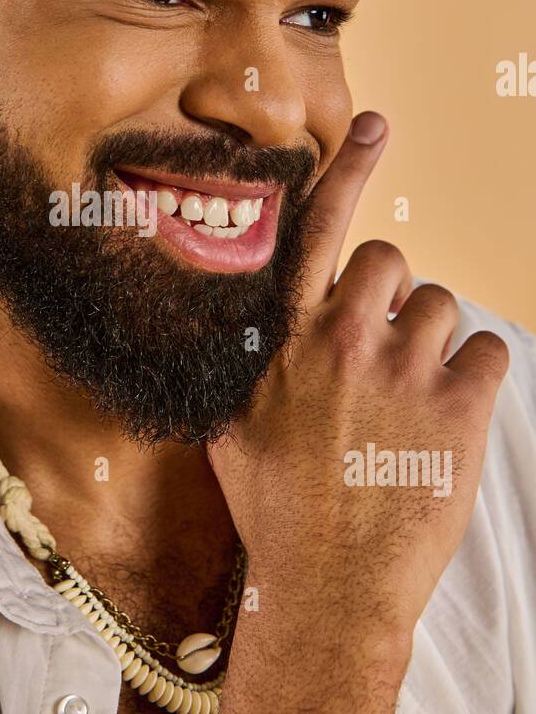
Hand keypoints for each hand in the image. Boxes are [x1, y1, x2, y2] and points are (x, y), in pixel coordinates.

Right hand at [209, 112, 508, 651]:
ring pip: (441, 304)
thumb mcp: (226, 429)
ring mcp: (404, 369)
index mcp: (284, 338)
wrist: (329, 589)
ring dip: (432, 341)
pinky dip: (474, 372)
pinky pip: (485, 346)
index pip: (317, 231)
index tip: (375, 124)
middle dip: (392, 298)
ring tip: (411, 400)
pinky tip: (446, 416)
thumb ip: (240, 366)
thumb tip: (246, 331)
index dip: (347, 169)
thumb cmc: (275, 510)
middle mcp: (342, 338)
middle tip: (384, 355)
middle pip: (392, 262)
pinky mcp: (460, 405)